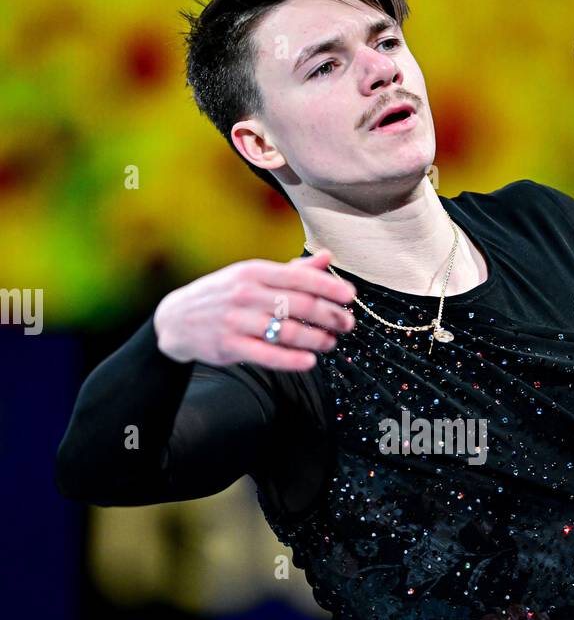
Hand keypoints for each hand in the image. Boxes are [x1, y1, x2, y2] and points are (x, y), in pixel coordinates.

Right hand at [153, 250, 355, 368]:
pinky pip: (268, 355)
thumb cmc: (222, 295)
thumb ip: (292, 270)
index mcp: (254, 271)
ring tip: (330, 343)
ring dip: (316, 339)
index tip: (350, 296)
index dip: (329, 287)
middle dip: (330, 316)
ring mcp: (236, 320)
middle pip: (299, 305)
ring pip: (287, 331)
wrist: (176, 318)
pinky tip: (310, 361)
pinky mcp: (229, 345)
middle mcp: (245, 293)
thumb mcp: (253, 275)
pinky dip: (292, 360)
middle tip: (347, 324)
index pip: (300, 277)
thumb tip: (326, 258)